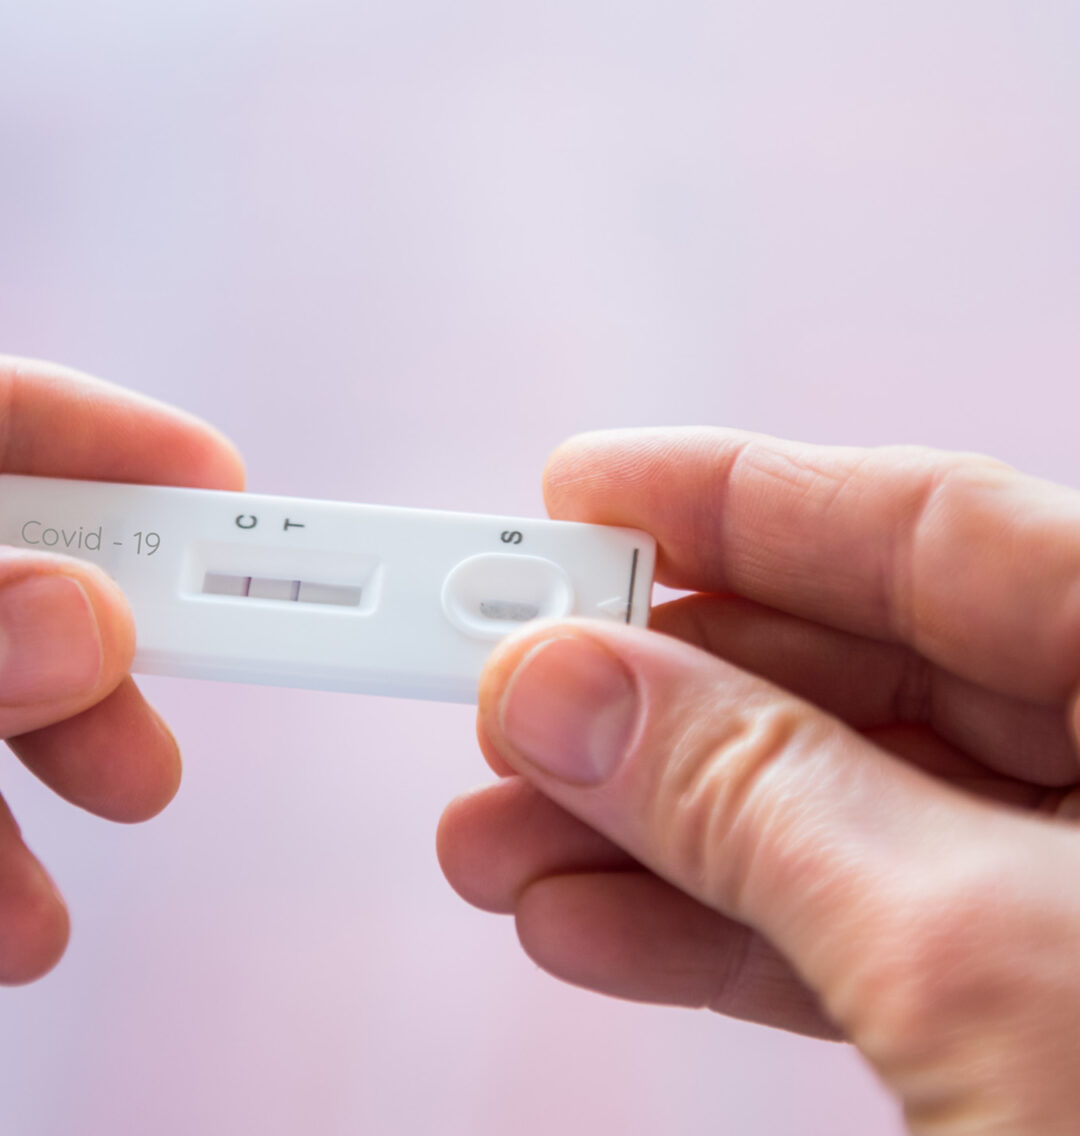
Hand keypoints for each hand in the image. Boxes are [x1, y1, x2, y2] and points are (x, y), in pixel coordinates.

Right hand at [438, 428, 1079, 1132]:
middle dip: (659, 694)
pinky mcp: (1040, 1025)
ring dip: (647, 830)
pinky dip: (711, 937)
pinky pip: (852, 939)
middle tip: (501, 691)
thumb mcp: (980, 961)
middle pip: (867, 676)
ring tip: (498, 836)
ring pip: (836, 819)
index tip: (576, 495)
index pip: (946, 530)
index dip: (738, 499)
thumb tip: (570, 687)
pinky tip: (589, 927)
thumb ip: (757, 797)